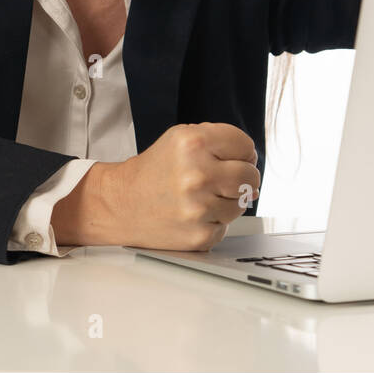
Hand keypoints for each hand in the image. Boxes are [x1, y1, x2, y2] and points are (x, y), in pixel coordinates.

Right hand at [53, 122, 260, 249]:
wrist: (120, 205)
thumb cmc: (155, 171)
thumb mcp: (181, 137)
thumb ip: (219, 140)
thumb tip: (253, 161)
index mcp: (193, 143)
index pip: (245, 145)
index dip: (241, 152)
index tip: (229, 158)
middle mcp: (197, 174)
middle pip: (251, 175)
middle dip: (242, 177)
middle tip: (221, 179)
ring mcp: (199, 208)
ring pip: (242, 203)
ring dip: (227, 200)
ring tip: (201, 197)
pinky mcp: (200, 235)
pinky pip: (227, 226)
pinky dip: (214, 221)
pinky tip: (194, 214)